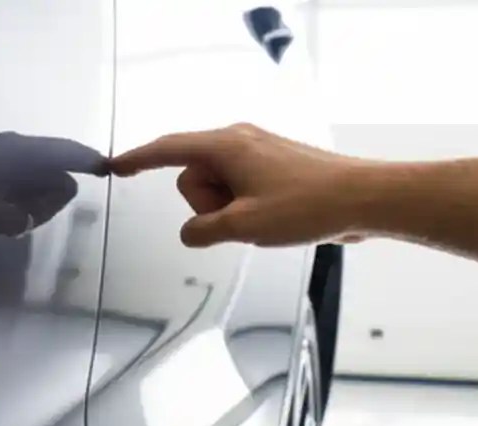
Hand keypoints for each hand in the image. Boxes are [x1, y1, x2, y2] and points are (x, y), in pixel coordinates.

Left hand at [0, 132, 107, 237]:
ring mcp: (4, 152)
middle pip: (56, 170)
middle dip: (50, 197)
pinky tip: (4, 214)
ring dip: (35, 200)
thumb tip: (54, 198)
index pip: (66, 153)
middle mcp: (16, 146)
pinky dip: (24, 197)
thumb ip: (38, 206)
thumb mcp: (6, 216)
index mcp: (20, 152)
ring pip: (41, 177)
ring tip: (10, 220)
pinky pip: (25, 179)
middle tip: (26, 219)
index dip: (87, 161)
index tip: (106, 168)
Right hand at [109, 123, 368, 247]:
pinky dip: (243, 206)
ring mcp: (258, 150)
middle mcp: (238, 140)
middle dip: (205, 205)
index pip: (167, 150)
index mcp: (226, 146)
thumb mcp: (243, 226)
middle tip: (240, 220)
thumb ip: (203, 231)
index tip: (112, 167)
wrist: (365, 199)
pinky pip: (238, 188)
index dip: (137, 161)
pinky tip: (274, 218)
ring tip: (264, 220)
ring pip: (216, 186)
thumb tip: (191, 232)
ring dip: (228, 210)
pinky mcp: (273, 165)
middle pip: (192, 176)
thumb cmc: (306, 207)